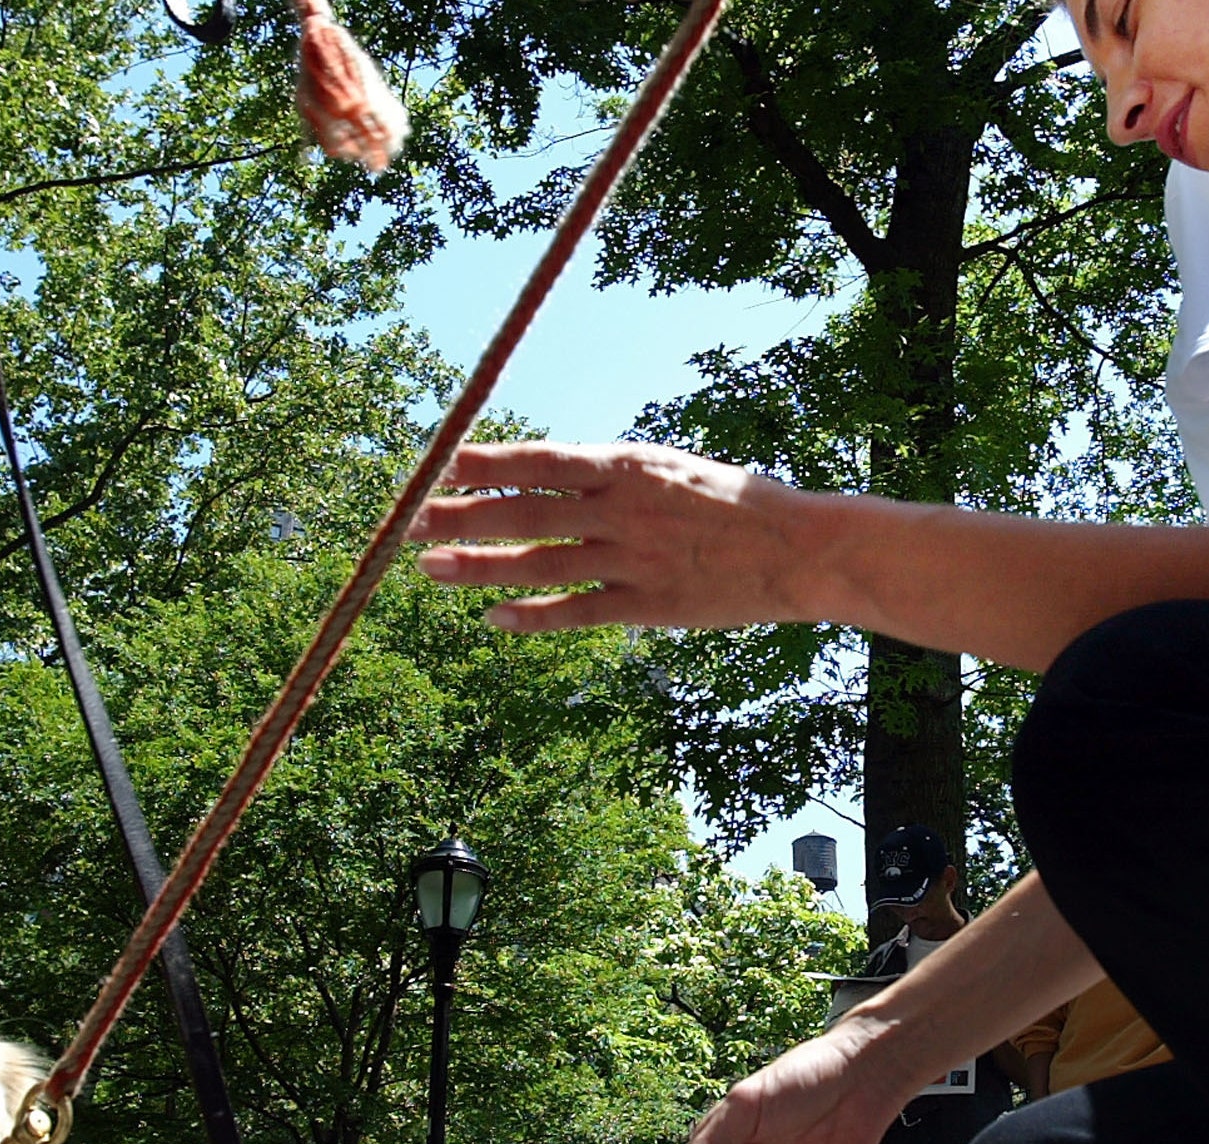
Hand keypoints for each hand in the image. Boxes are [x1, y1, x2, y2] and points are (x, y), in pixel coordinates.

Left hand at [411, 441, 827, 632]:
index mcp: (627, 465)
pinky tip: (494, 617)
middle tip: (408, 520)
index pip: (539, 460)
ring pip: (539, 564)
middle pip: (524, 513)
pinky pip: (577, 612)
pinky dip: (533, 615)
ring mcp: (632, 561)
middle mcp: (622, 511)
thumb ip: (611, 475)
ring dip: (478, 566)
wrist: (800, 549)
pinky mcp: (648, 606)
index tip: (441, 463)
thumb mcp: (670, 467)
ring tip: (429, 566)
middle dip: (461, 516)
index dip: (486, 464)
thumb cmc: (734, 503)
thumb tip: (547, 475)